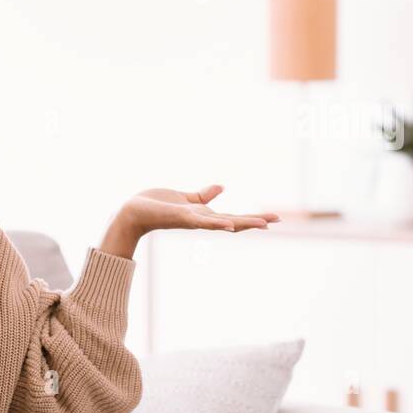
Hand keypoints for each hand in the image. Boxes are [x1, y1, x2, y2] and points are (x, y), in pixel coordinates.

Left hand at [122, 185, 278, 234]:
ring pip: (223, 223)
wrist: (134, 212)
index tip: (273, 219)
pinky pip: (202, 222)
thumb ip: (203, 195)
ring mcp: (193, 220)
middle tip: (278, 221)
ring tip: (264, 224)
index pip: (233, 218)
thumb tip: (222, 187)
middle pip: (234, 222)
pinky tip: (229, 225)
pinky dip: (216, 224)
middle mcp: (201, 220)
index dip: (252, 218)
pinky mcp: (182, 217)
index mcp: (203, 215)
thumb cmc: (156, 206)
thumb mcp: (185, 198)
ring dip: (244, 223)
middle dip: (255, 221)